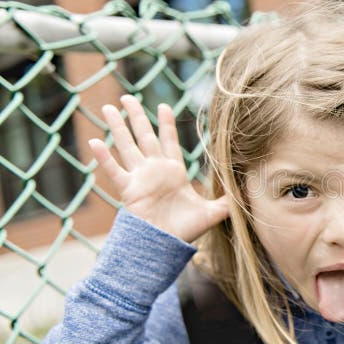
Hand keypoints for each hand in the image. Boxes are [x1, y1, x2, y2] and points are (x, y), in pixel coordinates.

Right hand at [89, 95, 229, 242]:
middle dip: (135, 116)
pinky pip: (115, 170)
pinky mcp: (129, 190)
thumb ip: (228, 200)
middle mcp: (154, 170)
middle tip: (126, 97)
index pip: (168, 141)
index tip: (163, 106)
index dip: (165, 124)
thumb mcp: (213, 212)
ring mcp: (139, 178)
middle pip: (143, 136)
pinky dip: (104, 157)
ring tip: (107, 108)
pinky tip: (95, 140)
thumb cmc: (185, 231)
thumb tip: (248, 193)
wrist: (164, 246)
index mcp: (173, 172)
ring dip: (117, 127)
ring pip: (126, 146)